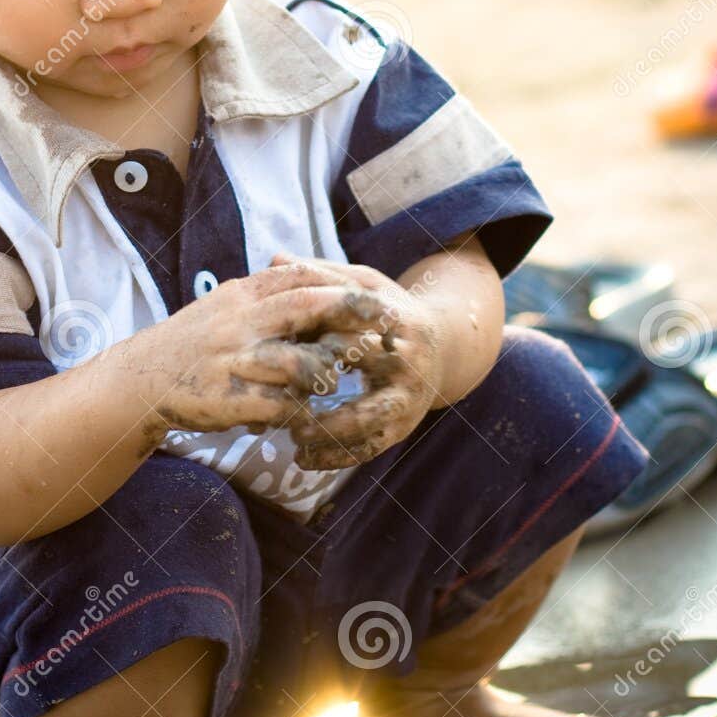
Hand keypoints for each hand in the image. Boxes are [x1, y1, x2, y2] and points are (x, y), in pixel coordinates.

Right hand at [135, 260, 392, 436]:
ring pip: (297, 362)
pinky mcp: (225, 400)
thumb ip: (261, 292)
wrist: (137, 381)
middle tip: (385, 326)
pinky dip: (299, 413)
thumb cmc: (188, 344)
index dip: (339, 285)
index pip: (297, 278)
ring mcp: (231, 362)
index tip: (374, 295)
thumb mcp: (222, 307)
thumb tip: (304, 272)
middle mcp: (238, 323)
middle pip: (304, 307)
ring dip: (326, 371)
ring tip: (334, 379)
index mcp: (239, 296)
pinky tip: (307, 418)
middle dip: (350, 313)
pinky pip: (277, 407)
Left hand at [267, 251, 442, 469]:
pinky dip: (335, 458)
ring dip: (324, 431)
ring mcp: (406, 398)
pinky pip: (368, 449)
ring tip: (289, 434)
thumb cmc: (389, 312)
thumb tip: (274, 256)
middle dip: (314, 378)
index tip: (276, 341)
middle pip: (356, 366)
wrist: (443, 348)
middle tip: (273, 387)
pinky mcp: (402, 428)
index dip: (313, 333)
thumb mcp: (364, 286)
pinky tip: (303, 460)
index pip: (350, 322)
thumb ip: (321, 275)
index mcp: (393, 321)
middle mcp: (405, 360)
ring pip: (364, 419)